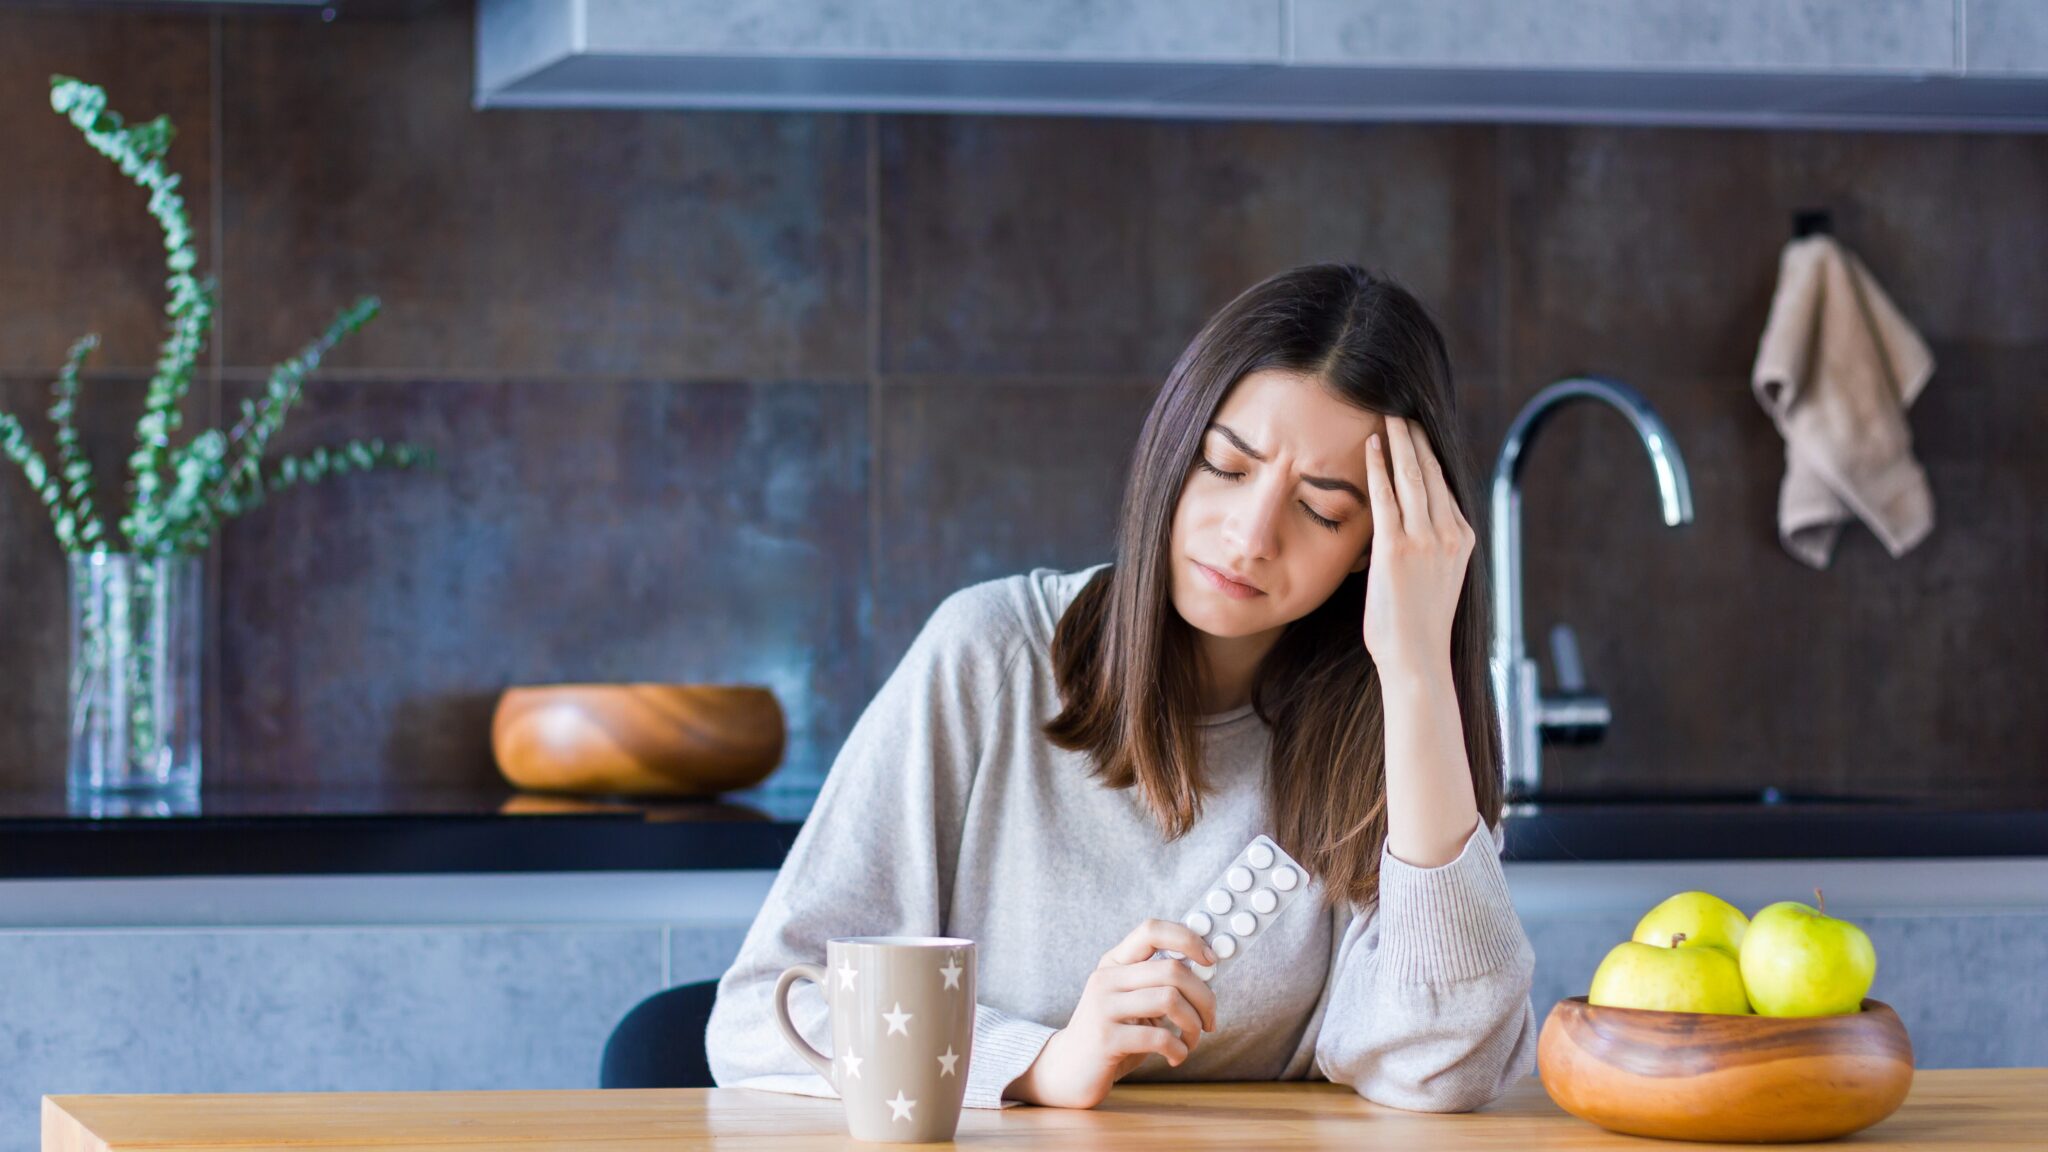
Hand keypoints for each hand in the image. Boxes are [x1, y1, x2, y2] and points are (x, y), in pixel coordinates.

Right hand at [1005, 919, 1218, 1108]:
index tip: (1210, 960)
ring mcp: (1103, 1007)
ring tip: (1190, 1041)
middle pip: (1172, 969)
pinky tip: (1176, 1056)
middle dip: (1204, 997)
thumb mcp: (1131, 1001)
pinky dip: (1178, 1049)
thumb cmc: (1112, 1034)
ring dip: (1193, 1025)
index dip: (1187, 939)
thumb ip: (1157, 983)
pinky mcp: (1106, 1039)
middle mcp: (1106, 979)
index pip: (1151, 930)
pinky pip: (1158, 1037)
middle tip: (1210, 1020)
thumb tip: (1206, 972)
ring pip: (1170, 999)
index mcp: (1115, 963)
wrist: (1067, 1070)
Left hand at [1361, 415, 1475, 685]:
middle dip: (1417, 439)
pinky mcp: (1398, 548)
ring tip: (1389, 416)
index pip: (1444, 487)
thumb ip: (1428, 548)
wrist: (1417, 658)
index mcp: (1463, 539)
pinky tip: (1372, 445)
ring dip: (1400, 442)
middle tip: (1403, 411)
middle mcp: (1449, 534)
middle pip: (1431, 473)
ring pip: (1412, 477)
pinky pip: (1387, 497)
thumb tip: (1409, 528)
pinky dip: (1379, 467)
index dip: (1429, 456)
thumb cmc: (1418, 625)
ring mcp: (1426, 540)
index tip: (1417, 433)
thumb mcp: (1435, 578)